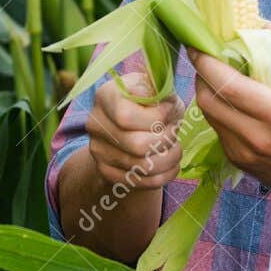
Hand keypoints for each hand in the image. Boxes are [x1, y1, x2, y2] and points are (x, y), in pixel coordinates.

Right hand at [84, 71, 184, 191]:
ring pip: (142, 167)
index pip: (126, 117)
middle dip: (166, 140)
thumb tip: (157, 99)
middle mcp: (95, 124)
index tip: (169, 110)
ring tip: (176, 147)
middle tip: (174, 132)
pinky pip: (143, 182)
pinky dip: (166, 174)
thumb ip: (159, 90)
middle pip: (137, 145)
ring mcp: (98, 150)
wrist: (133, 125)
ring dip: (170, 158)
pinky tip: (171, 163)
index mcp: (106, 96)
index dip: (156, 118)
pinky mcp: (107, 172)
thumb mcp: (156, 88)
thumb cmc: (150, 102)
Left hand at [188, 29, 270, 204]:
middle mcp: (256, 137)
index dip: (206, 63)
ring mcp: (244, 154)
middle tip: (206, 57)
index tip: (198, 44)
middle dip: (201, 74)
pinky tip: (231, 101)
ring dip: (207, 92)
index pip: (227, 86)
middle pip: (208, 101)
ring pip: (209, 116)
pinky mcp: (239, 162)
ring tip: (217, 75)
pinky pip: (218, 130)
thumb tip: (265, 26)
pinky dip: (218, 111)